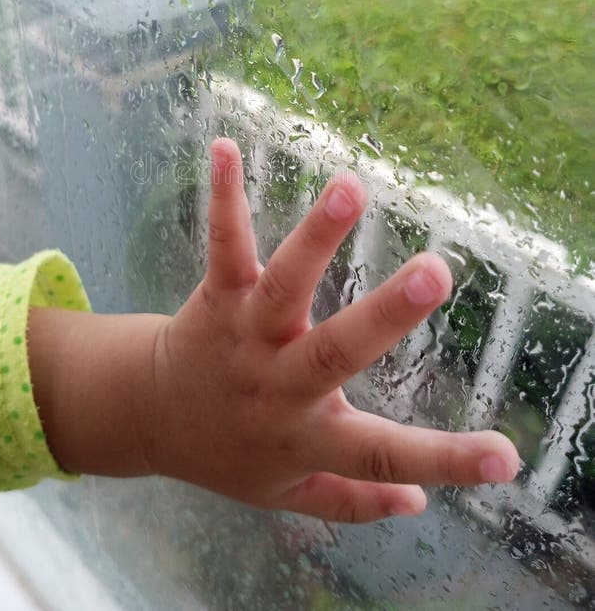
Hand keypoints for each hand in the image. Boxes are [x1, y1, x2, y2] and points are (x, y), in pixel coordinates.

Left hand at [144, 138, 519, 521]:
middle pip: (334, 351)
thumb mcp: (287, 493)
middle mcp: (276, 383)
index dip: (445, 460)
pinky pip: (224, 245)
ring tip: (350, 188)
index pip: (382, 455)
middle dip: (385, 314)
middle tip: (435, 272)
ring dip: (316, 236)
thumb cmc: (229, 450)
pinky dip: (226, 197)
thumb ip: (352, 499)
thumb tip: (419, 504)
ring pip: (284, 285)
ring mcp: (245, 333)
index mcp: (305, 435)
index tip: (506, 457)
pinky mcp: (218, 295)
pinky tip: (224, 148)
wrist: (147, 417)